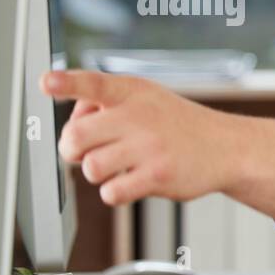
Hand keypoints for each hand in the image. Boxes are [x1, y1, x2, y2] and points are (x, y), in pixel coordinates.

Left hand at [42, 70, 274, 221]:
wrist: (227, 148)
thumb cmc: (179, 125)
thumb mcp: (148, 97)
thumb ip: (106, 104)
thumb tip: (72, 128)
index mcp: (133, 92)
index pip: (94, 83)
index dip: (67, 83)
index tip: (47, 82)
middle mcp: (140, 116)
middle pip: (75, 137)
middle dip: (73, 149)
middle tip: (87, 151)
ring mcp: (150, 147)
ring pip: (91, 168)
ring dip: (98, 172)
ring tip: (120, 166)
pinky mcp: (157, 176)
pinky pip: (111, 192)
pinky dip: (115, 192)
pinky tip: (133, 181)